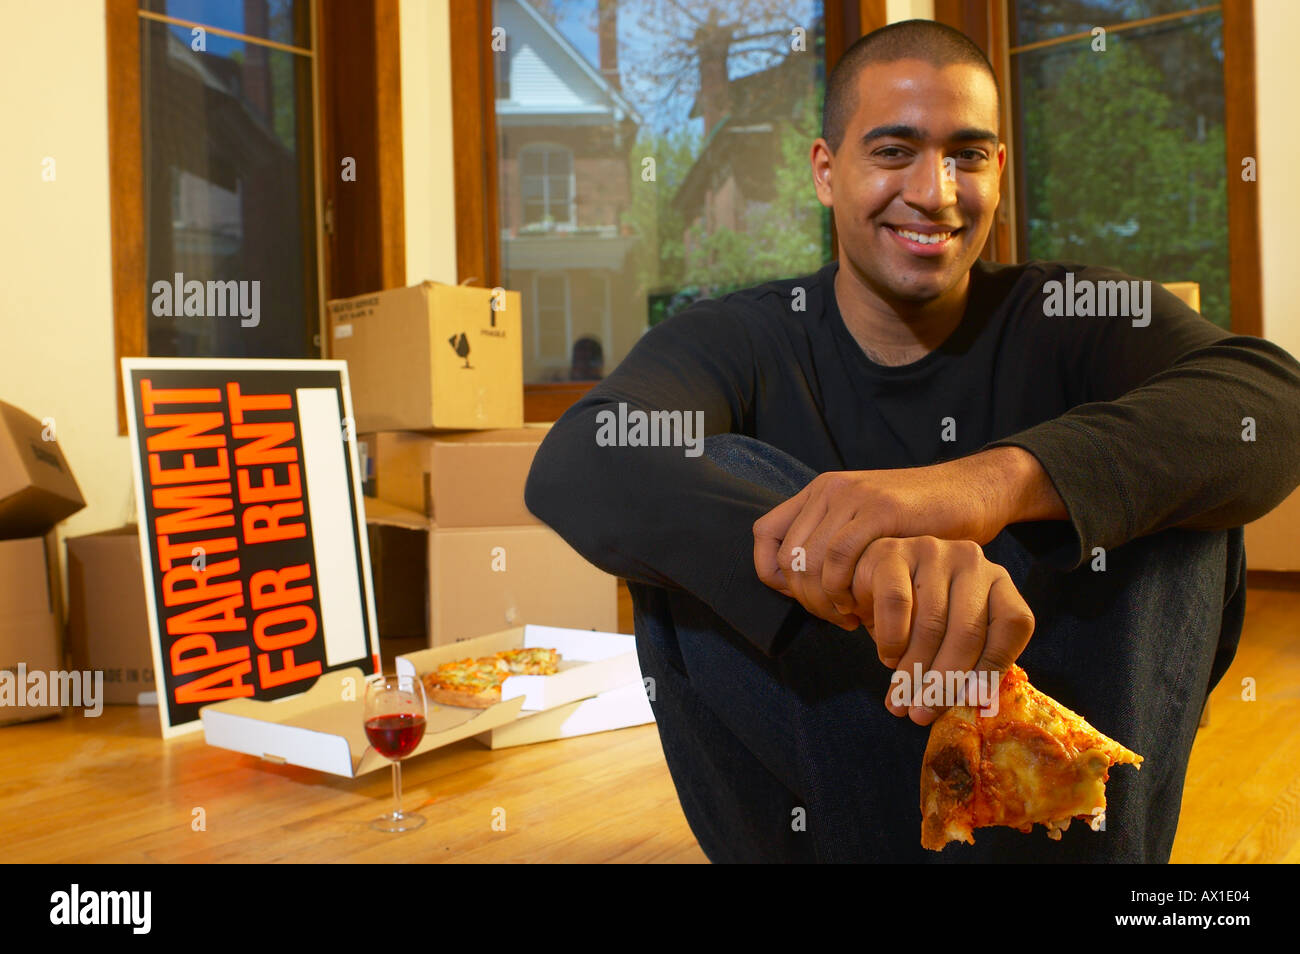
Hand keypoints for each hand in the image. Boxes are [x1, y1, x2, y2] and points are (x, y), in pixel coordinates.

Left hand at [752, 448, 1055, 627]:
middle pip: (786, 558)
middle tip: (837, 618)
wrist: (972, 490)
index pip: (765, 536)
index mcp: (819, 492)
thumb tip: (795, 587)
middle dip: (806, 601)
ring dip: (825, 603)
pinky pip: (839, 557)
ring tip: (851, 618)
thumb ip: (831, 546)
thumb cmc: (920, 521)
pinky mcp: (881, 510)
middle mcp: (829, 490)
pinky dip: (843, 592)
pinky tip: (863, 607)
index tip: (807, 600)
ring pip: (808, 562)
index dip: (775, 577)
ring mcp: (854, 496)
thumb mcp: (865, 527)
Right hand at [854, 536, 1034, 724]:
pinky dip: (892, 640)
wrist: (870, 574)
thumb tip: (973, 704)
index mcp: (998, 581)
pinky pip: (897, 604)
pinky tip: (888, 657)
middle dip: (944, 682)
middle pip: (969, 632)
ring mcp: (934, 552)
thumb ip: (968, 659)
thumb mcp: (951, 632)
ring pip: (931, 624)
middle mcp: (972, 561)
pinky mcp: (894, 553)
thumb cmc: (917, 612)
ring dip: (914, 670)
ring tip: (901, 697)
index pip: (1013, 625)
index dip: (994, 667)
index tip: (971, 702)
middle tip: (922, 713)